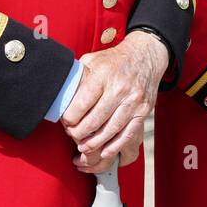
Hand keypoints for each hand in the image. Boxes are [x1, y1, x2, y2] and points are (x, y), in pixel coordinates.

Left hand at [63, 30, 167, 170]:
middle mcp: (120, 88)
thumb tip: (60, 94)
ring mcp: (134, 101)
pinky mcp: (143, 110)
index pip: (82, 103)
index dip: (70, 117)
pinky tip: (104, 151)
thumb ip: (79, 77)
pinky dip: (114, 146)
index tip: (65, 122)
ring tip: (83, 147)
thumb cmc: (114, 60)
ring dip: (94, 143)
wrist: (146, 55)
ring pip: (111, 130)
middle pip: (95, 120)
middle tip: (72, 135)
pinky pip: (128, 134)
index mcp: (103, 74)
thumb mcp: (93, 60)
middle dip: (79, 133)